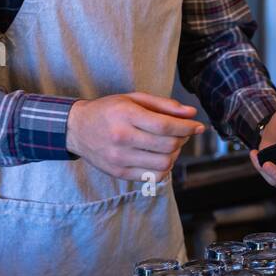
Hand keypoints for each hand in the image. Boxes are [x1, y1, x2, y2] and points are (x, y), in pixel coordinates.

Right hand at [66, 92, 203, 181]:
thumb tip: (191, 113)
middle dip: (183, 139)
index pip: (165, 125)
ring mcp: (119, 158)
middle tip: (182, 133)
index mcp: (126, 115)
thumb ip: (164, 105)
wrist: (77, 129)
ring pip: (163, 163)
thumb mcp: (134, 98)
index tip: (198, 126)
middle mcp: (122, 138)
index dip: (187, 127)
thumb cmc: (108, 110)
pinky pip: (152, 177)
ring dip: (175, 155)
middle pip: (167, 146)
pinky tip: (160, 157)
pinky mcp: (118, 173)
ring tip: (171, 145)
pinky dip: (163, 168)